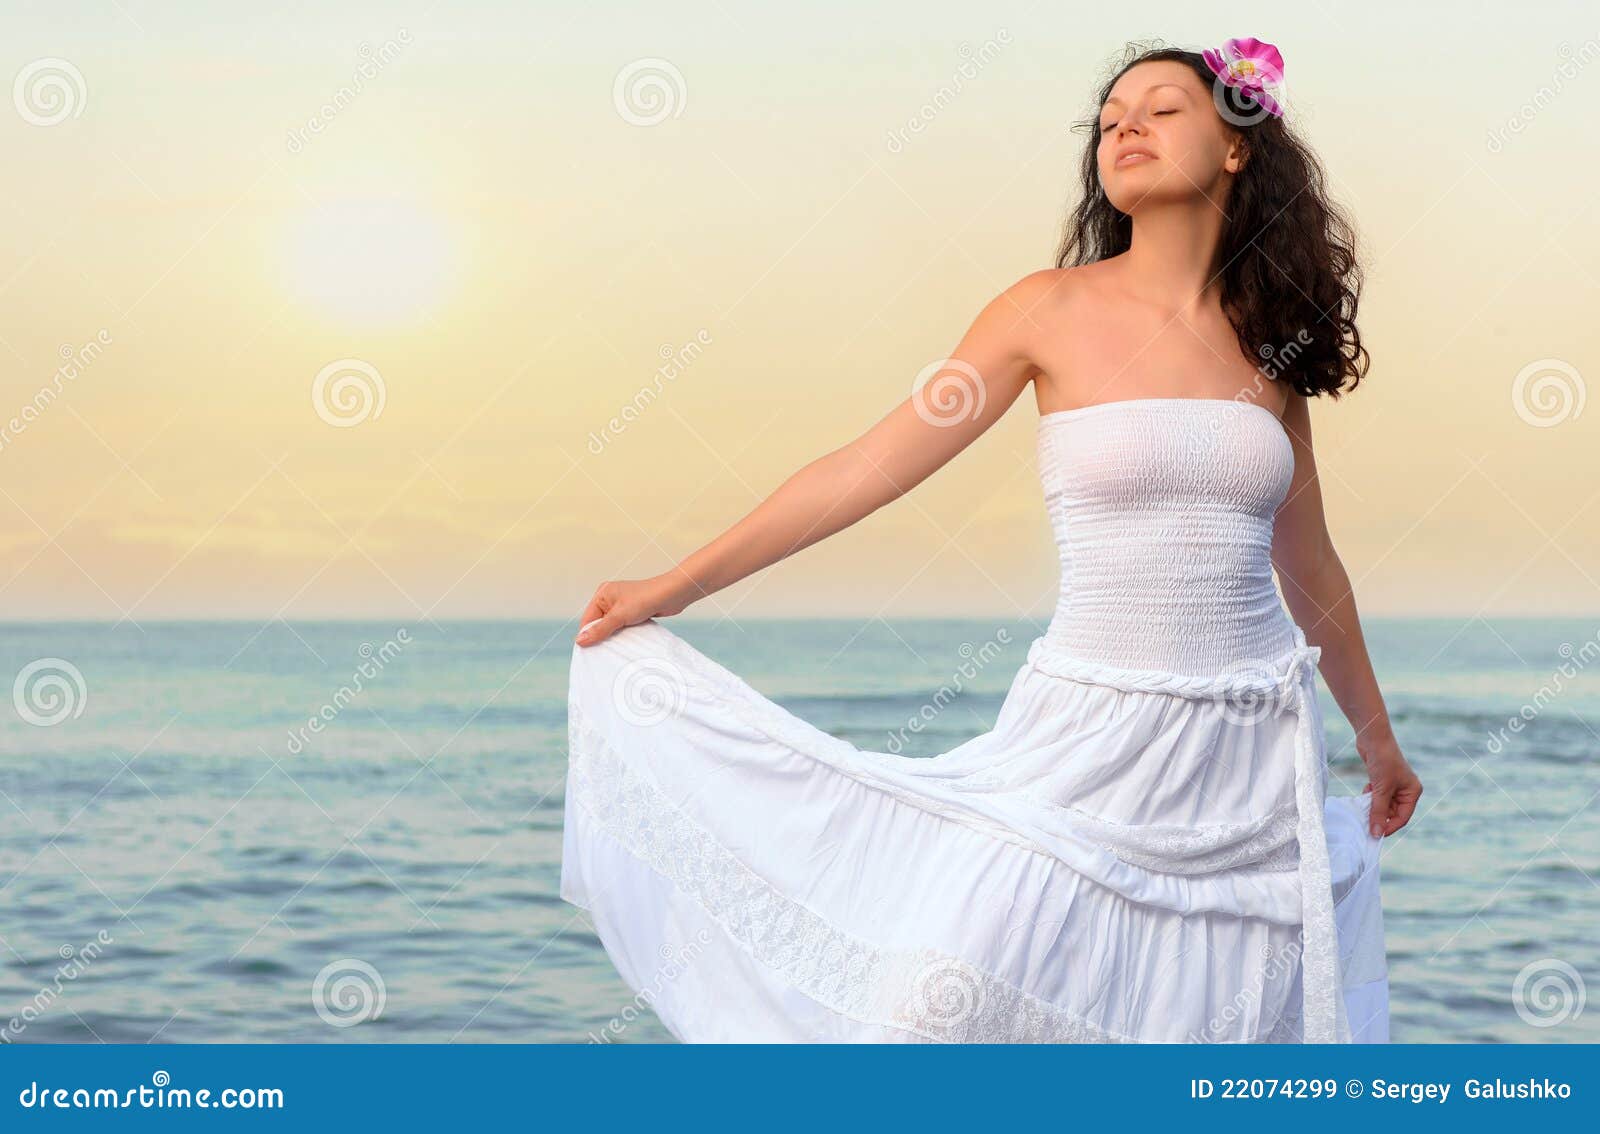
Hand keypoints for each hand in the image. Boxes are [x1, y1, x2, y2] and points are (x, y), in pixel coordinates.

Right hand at [575, 574, 694, 646]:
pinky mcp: (633, 612)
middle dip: (601, 636)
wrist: (673, 594)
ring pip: (611, 626)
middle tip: (601, 653)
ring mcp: (622, 605)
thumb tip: (580, 641)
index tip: (588, 653)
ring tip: (614, 650)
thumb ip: (600, 629)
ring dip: (613, 637)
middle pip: (598, 623)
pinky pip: (622, 627)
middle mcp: (610, 598)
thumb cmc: (646, 599)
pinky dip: (622, 635)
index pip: (588, 619)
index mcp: (602, 594)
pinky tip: (624, 644)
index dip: (587, 635)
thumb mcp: (620, 616)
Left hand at [1359, 736, 1422, 837]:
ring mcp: (1393, 785)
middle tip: (1364, 820)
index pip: (1402, 817)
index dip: (1389, 827)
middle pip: (1392, 812)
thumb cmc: (1383, 761)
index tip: (1375, 834)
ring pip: (1382, 805)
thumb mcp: (1381, 789)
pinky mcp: (1382, 781)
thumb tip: (1376, 834)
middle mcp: (1405, 790)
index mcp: (1412, 792)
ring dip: (1372, 806)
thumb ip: (1378, 812)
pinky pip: (1376, 796)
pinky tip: (1365, 789)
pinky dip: (1369, 797)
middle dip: (1378, 816)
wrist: (1373, 737)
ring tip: (1363, 804)